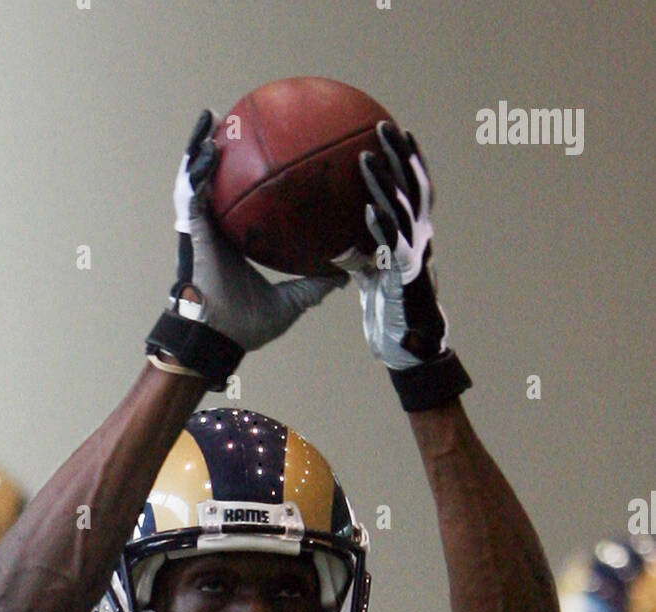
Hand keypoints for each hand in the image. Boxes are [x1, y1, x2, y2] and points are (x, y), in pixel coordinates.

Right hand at [171, 110, 346, 352]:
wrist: (220, 338)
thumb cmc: (247, 325)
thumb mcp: (292, 302)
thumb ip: (315, 285)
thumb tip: (346, 275)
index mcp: (233, 243)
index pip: (238, 201)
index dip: (244, 177)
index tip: (259, 152)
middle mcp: (214, 231)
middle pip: (213, 182)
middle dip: (218, 150)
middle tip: (233, 121)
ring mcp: (199, 229)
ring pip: (194, 179)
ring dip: (199, 147)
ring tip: (211, 118)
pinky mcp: (191, 232)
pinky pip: (190, 193)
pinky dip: (196, 170)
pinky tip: (206, 148)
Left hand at [334, 123, 448, 370]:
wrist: (410, 345)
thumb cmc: (390, 310)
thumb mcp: (371, 273)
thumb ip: (358, 252)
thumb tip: (332, 242)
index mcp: (415, 233)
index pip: (416, 187)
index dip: (410, 158)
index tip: (398, 130)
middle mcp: (420, 237)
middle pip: (413, 186)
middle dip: (401, 154)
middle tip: (384, 125)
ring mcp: (415, 253)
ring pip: (404, 208)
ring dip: (386, 182)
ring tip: (367, 158)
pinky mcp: (406, 274)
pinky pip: (393, 244)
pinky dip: (382, 225)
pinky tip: (367, 210)